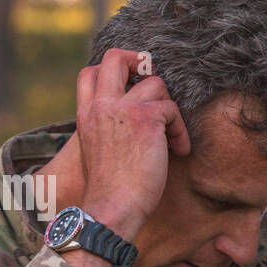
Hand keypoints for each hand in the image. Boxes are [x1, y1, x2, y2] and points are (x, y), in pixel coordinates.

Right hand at [74, 49, 190, 239]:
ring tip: (171, 137)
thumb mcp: (97, 152)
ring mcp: (122, 109)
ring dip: (169, 108)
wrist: (111, 209)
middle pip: (116, 58)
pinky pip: (172, 109)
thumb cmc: (109, 192)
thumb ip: (108, 130)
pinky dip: (180, 130)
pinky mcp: (147, 119)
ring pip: (155, 83)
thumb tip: (135, 126)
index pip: (91, 73)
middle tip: (157, 88)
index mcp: (86, 114)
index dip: (114, 72)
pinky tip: (179, 150)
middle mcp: (100, 105)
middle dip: (140, 62)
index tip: (133, 87)